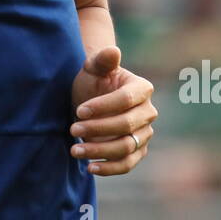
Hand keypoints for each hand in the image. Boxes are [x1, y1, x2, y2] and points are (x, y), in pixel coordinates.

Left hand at [69, 46, 156, 175]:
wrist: (91, 99)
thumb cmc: (93, 81)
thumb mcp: (93, 68)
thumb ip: (101, 59)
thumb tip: (113, 50)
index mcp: (142, 88)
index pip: (126, 100)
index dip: (103, 107)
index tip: (79, 110)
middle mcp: (148, 112)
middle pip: (126, 125)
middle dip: (98, 129)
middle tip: (72, 128)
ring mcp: (144, 133)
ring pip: (126, 147)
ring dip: (99, 151)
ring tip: (74, 150)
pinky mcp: (137, 151)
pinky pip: (127, 164)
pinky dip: (109, 169)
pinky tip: (89, 167)